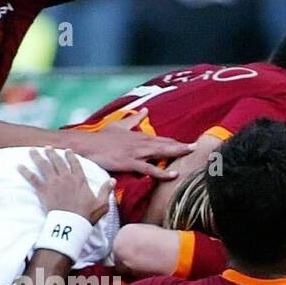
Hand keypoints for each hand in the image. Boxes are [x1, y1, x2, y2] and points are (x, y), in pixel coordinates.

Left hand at [20, 148, 112, 222]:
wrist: (71, 223)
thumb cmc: (86, 215)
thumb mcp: (101, 204)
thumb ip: (106, 191)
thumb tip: (113, 180)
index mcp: (79, 179)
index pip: (75, 164)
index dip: (71, 156)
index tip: (67, 150)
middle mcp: (66, 178)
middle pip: (58, 161)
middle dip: (52, 153)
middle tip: (47, 147)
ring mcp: (54, 183)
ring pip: (44, 166)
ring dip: (38, 157)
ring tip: (32, 151)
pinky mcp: (43, 190)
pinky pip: (32, 179)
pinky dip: (25, 172)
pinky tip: (19, 166)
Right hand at [66, 110, 190, 179]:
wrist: (87, 145)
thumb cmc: (101, 138)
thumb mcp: (119, 125)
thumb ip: (133, 119)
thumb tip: (145, 110)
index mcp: (139, 136)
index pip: (162, 139)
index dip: (175, 141)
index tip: (189, 144)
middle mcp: (140, 143)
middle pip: (165, 144)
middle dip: (182, 146)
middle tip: (198, 146)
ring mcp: (136, 152)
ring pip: (160, 152)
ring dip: (176, 153)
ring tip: (191, 153)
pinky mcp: (130, 162)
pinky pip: (149, 169)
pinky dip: (162, 172)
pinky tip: (173, 175)